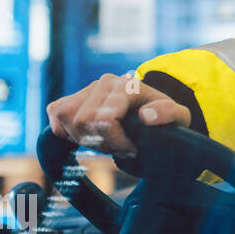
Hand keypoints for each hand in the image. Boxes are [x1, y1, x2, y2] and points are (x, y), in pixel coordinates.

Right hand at [46, 73, 191, 158]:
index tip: (132, 150)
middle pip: (83, 121)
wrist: (150, 108)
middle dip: (101, 142)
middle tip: (118, 147)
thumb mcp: (178, 116)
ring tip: (106, 141)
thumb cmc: (163, 115)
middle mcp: (104, 83)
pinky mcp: (72, 97)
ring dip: (84, 138)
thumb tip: (147, 115)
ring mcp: (86, 89)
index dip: (116, 142)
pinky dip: (66, 131)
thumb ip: (169, 114)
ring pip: (67, 118)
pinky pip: (55, 114)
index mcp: (127, 86)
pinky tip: (87, 136)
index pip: (105, 119)